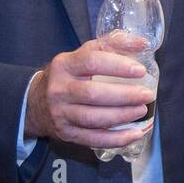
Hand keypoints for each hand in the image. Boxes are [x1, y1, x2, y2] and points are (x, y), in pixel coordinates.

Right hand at [23, 33, 153, 148]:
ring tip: (142, 110)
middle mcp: (60, 89)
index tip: (140, 70)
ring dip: (122, 116)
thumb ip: (112, 45)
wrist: (36, 102)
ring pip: (94, 118)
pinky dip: (117, 139)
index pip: (92, 61)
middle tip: (147, 95)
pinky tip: (135, 134)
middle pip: (93, 93)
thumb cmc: (69, 75)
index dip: (118, 66)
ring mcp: (61, 113)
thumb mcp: (83, 54)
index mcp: (65, 64)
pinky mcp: (66, 133)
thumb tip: (143, 43)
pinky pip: (94, 139)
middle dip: (125, 95)